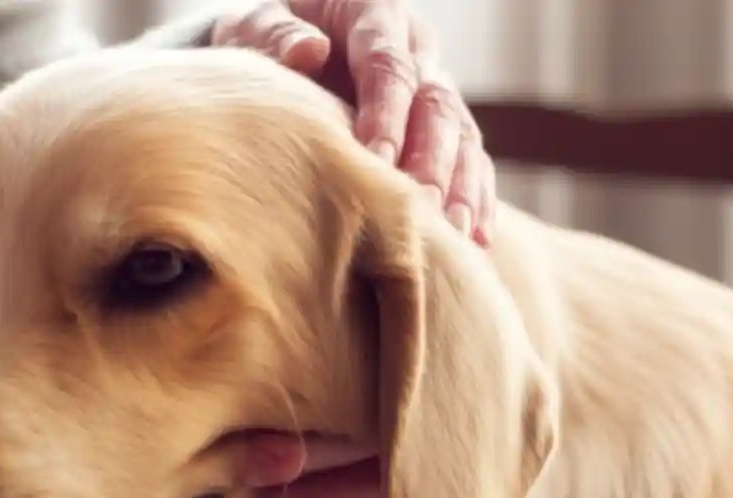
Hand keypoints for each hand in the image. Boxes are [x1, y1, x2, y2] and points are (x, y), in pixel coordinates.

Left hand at [212, 0, 495, 245]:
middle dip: (431, 159)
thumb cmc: (266, 38)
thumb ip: (276, 35)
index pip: (387, 64)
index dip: (387, 112)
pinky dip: (475, 198)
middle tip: (420, 208)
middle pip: (436, 104)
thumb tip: (309, 52)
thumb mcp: (257, 25)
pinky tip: (475, 239)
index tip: (378, 159)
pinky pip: (471, 160)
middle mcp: (416, 49)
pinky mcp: (443, 126)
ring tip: (455, 235)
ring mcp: (434, 87)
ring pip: (462, 135)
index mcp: (374, 15)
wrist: (284, 46)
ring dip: (460, 186)